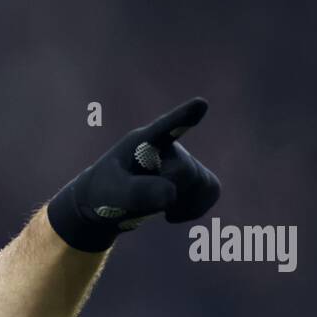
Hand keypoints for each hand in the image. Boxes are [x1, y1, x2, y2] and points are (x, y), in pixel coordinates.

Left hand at [46, 97, 221, 251]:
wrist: (108, 203)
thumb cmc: (104, 192)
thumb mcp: (112, 193)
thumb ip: (137, 192)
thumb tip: (171, 194)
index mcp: (143, 141)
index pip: (165, 127)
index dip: (182, 118)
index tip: (200, 104)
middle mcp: (168, 146)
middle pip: (185, 172)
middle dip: (167, 192)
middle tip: (140, 198)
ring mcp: (183, 161)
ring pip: (204, 183)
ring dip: (183, 203)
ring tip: (155, 204)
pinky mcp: (193, 177)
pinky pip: (212, 190)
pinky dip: (196, 208)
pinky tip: (172, 212)